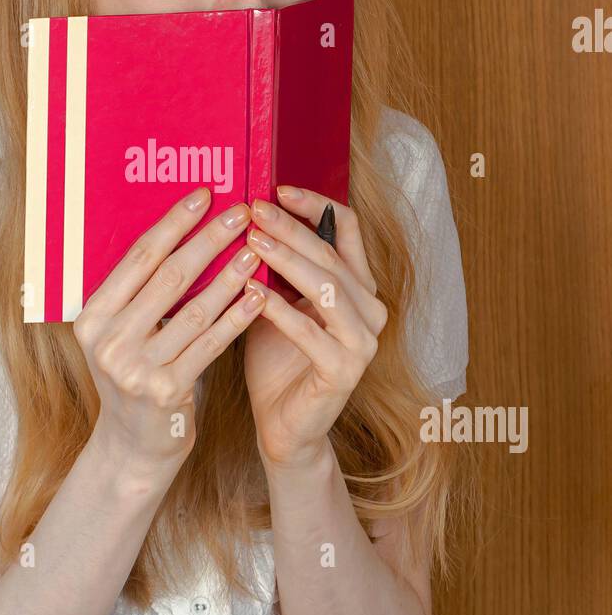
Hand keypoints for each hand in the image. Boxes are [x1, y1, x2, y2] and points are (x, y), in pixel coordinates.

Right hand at [75, 187, 265, 472]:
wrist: (134, 446)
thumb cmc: (138, 376)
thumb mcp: (124, 333)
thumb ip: (143, 293)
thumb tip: (188, 231)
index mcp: (92, 317)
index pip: (138, 258)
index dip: (174, 224)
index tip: (204, 196)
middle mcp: (107, 340)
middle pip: (167, 278)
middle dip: (207, 241)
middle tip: (240, 214)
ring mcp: (134, 368)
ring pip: (192, 310)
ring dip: (229, 276)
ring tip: (256, 250)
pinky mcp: (165, 391)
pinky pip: (210, 344)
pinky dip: (236, 318)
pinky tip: (258, 297)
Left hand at [241, 187, 386, 469]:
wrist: (283, 425)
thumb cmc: (277, 358)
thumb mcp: (275, 300)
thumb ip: (273, 265)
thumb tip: (245, 215)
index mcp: (357, 286)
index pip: (347, 228)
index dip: (314, 204)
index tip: (276, 189)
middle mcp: (370, 309)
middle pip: (331, 254)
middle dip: (290, 228)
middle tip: (253, 210)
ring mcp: (362, 341)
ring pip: (327, 287)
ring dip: (288, 261)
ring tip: (252, 242)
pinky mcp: (345, 371)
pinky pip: (311, 333)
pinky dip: (281, 311)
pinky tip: (253, 294)